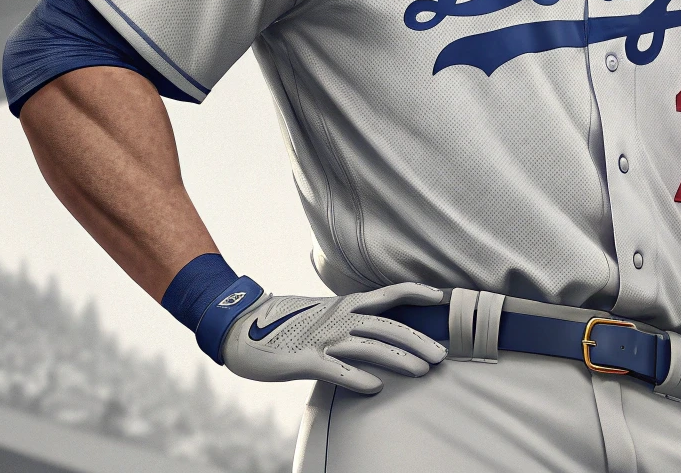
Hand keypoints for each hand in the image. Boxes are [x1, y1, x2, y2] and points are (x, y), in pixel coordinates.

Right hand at [221, 282, 447, 393]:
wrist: (240, 326)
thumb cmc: (287, 324)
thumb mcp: (325, 315)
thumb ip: (352, 320)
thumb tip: (381, 329)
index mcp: (344, 305)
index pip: (387, 295)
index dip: (414, 293)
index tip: (440, 297)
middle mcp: (338, 317)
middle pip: (385, 325)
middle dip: (415, 339)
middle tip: (440, 355)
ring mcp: (321, 337)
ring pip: (366, 345)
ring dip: (396, 357)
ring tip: (420, 371)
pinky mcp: (303, 359)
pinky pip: (334, 369)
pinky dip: (355, 377)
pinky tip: (374, 387)